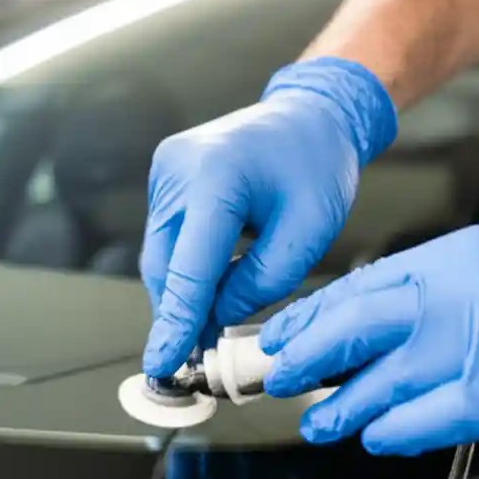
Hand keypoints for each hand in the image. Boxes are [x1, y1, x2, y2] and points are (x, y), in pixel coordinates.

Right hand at [141, 58, 397, 377]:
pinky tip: (206, 294)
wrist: (309, 115)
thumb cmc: (316, 165)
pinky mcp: (165, 179)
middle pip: (166, 266)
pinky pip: (168, 240)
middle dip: (179, 316)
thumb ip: (260, 283)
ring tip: (206, 332)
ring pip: (162, 257)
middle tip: (197, 360)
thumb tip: (217, 316)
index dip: (177, 322)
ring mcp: (165, 171)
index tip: (163, 363)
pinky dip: (184, 271)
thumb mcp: (307, 234)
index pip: (189, 268)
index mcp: (216, 177)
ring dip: (182, 295)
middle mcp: (178, 170)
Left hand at [260, 226, 478, 454]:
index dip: (312, 317)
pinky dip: (389, 433)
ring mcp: (477, 343)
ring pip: (379, 379)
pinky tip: (376, 438)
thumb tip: (368, 327)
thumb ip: (436, 295)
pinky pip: (418, 420)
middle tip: (275, 376)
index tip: (281, 336)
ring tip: (318, 420)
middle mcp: (459, 293)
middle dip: (304, 356)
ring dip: (340, 405)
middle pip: (354, 325)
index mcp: (456, 257)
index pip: (362, 286)